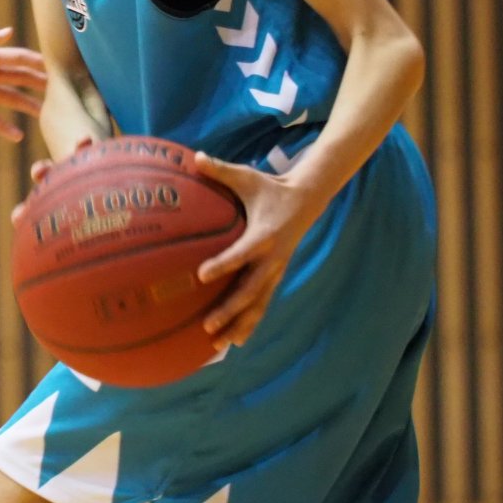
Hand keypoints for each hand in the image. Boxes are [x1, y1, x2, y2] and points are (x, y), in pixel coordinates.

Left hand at [0, 28, 47, 140]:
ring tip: (46, 115)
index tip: (56, 67)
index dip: (37, 63)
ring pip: (11, 99)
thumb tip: (10, 32)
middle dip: (39, 84)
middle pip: (20, 80)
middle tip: (62, 92)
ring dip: (28, 106)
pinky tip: (18, 136)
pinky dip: (4, 127)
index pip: (19, 60)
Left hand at [190, 153, 326, 350]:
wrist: (308, 199)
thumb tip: (194, 158)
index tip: (201, 276)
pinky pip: (262, 303)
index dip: (223, 264)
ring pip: (258, 304)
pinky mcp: (276, 276)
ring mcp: (276, 270)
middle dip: (230, 310)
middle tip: (207, 325)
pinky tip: (235, 342)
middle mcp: (272, 258)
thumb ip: (220, 170)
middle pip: (251, 290)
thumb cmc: (270, 187)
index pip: (242, 253)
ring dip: (240, 325)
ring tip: (219, 345)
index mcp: (264, 234)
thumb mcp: (247, 177)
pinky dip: (250, 323)